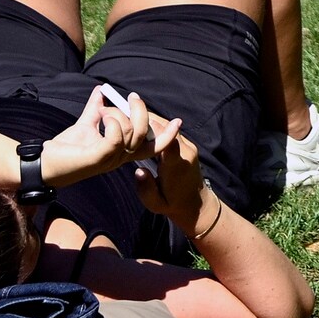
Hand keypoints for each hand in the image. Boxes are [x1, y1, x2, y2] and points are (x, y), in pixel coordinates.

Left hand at [40, 85, 156, 185]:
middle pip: (145, 135)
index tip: (178, 122)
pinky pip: (115, 139)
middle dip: (141, 112)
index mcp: (121, 152)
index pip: (151, 147)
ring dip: (119, 114)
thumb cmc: (65, 148)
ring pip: (131, 133)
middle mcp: (119, 158)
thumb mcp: (85, 124)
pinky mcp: (98, 158)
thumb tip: (101, 90)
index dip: (167, 136)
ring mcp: (110, 159)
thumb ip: (96, 108)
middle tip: (130, 97)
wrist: (44, 162)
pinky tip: (101, 118)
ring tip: (102, 109)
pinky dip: (112, 123)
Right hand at [132, 104, 208, 233]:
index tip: (132, 120)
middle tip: (122, 113)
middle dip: (144, 119)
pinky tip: (142, 127)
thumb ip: (145, 188)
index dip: (151, 127)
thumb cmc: (173, 204)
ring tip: (129, 116)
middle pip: (165, 127)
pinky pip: (171, 130)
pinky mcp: (187, 145)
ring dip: (150, 120)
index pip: (166, 140)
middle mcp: (185, 151)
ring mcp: (188, 146)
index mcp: (176, 165)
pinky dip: (156, 126)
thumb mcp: (155, 204)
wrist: (196, 204)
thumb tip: (137, 171)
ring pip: (168, 126)